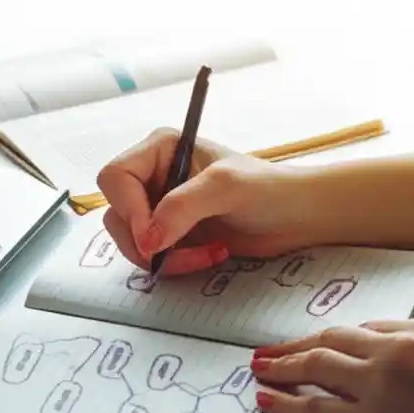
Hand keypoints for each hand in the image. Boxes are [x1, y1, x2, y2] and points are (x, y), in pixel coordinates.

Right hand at [96, 128, 312, 274]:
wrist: (298, 216)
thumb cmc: (268, 188)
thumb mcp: (225, 188)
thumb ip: (182, 207)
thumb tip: (147, 239)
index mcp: (160, 149)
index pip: (116, 177)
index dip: (128, 209)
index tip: (152, 237)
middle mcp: (154, 175)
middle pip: (118, 213)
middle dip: (145, 241)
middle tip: (175, 254)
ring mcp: (160, 206)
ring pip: (131, 239)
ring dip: (164, 257)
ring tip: (205, 255)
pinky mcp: (171, 234)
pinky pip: (152, 256)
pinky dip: (175, 264)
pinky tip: (210, 254)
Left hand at [251, 320, 413, 412]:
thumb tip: (370, 355)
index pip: (361, 328)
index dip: (329, 338)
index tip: (310, 343)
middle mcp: (395, 350)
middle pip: (330, 339)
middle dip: (294, 344)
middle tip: (269, 351)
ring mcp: (377, 387)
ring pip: (315, 365)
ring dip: (281, 366)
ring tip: (260, 369)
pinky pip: (312, 407)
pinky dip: (284, 401)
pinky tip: (268, 399)